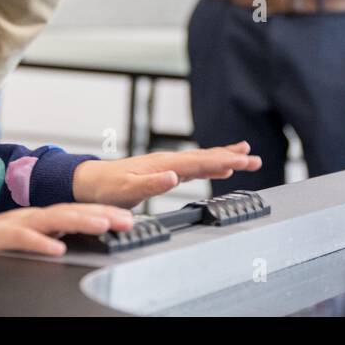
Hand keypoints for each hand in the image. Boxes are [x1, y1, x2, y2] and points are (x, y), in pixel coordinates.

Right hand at [0, 203, 134, 281]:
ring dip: (79, 220)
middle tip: (129, 219)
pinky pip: (19, 238)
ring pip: (50, 219)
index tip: (127, 219)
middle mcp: (24, 218)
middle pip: (69, 212)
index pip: (73, 214)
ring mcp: (9, 225)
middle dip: (101, 213)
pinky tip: (57, 247)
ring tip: (103, 224)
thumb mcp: (16, 243)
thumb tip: (62, 243)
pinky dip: (39, 241)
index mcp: (32, 220)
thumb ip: (38, 240)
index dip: (101, 214)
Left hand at [72, 141, 262, 207]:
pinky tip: (219, 168)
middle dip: (231, 157)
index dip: (224, 161)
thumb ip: (151, 184)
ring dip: (224, 158)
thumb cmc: (106, 187)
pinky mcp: (163, 171)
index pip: (200, 162)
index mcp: (163, 164)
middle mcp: (168, 161)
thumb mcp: (126, 189)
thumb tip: (174, 176)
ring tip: (245, 156)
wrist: (88, 182)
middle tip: (255, 158)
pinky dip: (210, 165)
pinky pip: (194, 166)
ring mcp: (166, 165)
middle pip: (205, 157)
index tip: (245, 161)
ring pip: (201, 159)